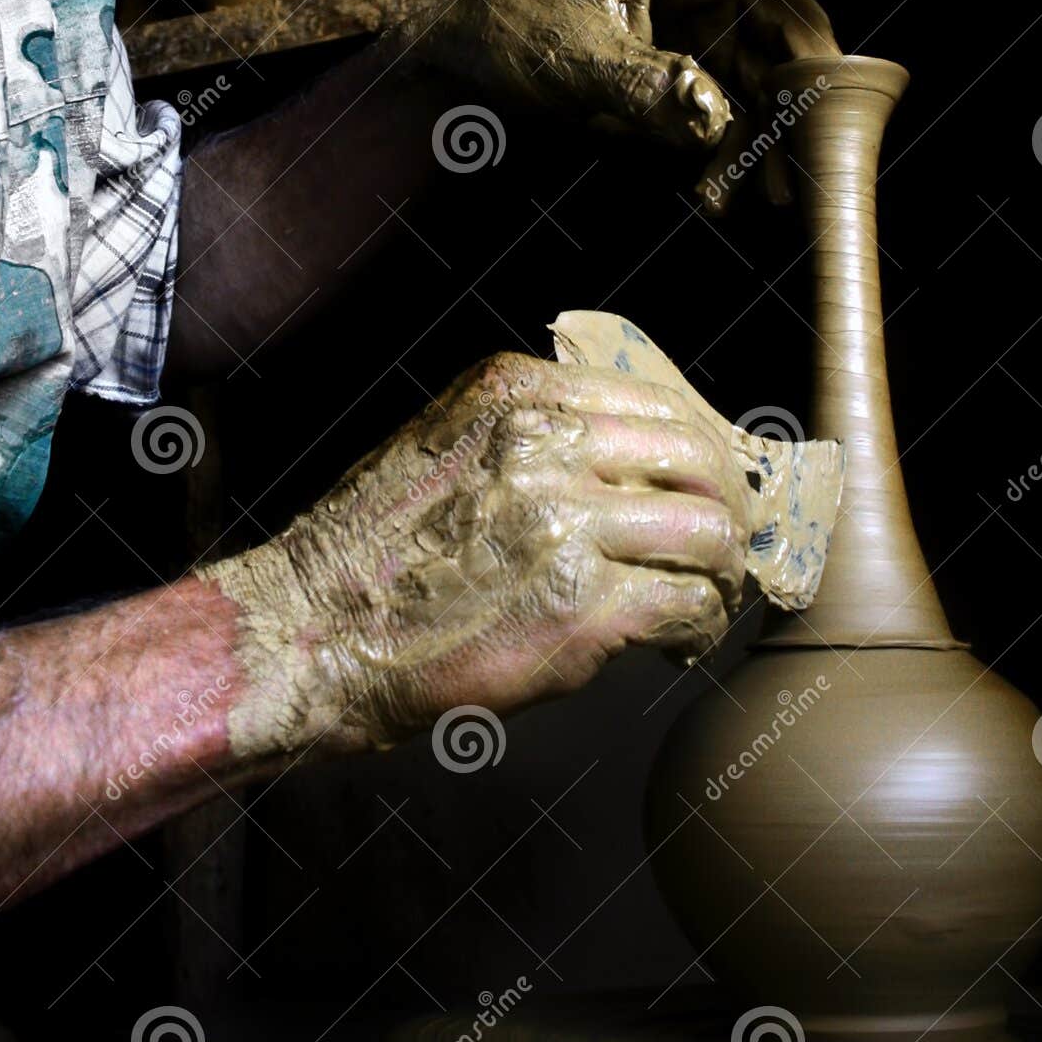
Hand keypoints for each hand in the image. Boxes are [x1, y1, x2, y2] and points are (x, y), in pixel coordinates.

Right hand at [202, 353, 750, 760]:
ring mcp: (565, 526)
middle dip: (729, 510)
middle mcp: (546, 447)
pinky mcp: (579, 608)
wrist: (312, 634)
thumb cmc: (373, 554)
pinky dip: (699, 628)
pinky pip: (687, 604)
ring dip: (721, 574)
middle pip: (701, 460)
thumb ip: (530, 433)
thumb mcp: (445, 445)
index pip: (658, 403)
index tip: (709, 489)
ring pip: (709, 533)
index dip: (703, 452)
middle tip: (723, 552)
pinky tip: (677, 645)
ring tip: (705, 602)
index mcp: (516, 396)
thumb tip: (631, 454)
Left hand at [388, 0, 916, 208]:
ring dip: (765, 144)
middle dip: (802, 91)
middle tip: (813, 153)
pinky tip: (722, 201)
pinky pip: (716, 123)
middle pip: (779, 26)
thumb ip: (648, 90)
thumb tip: (712, 119)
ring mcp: (683, 40)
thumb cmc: (508, 33)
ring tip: (771, 199)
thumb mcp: (576, 61)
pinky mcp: (668, 89)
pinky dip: (722, 162)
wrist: (456, 71)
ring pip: (753, 86)